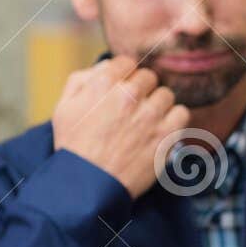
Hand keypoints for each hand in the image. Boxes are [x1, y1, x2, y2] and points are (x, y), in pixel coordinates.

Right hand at [51, 56, 190, 197]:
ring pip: (167, 94)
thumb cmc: (74, 146)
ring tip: (147, 120)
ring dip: (159, 104)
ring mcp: (151, 116)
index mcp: (103, 84)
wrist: (88, 184)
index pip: (127, 62)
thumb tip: (107, 66)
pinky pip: (182, 114)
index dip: (125, 74)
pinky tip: (161, 129)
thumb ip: (82, 80)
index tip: (124, 86)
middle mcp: (129, 96)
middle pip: (149, 77)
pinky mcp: (166, 136)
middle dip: (142, 89)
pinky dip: (174, 119)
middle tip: (134, 106)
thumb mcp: (63, 107)